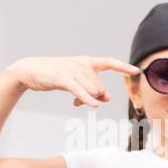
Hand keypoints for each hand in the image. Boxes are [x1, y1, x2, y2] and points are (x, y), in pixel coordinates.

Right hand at [5, 55, 139, 107]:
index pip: (109, 62)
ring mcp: (73, 70)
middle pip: (100, 88)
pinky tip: (92, 105)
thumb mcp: (76, 80)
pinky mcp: (63, 79)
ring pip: (92, 93)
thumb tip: (108, 98)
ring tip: (75, 100)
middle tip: (80, 100)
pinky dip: (87, 99)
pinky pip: (80, 91)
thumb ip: (93, 88)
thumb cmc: (55, 76)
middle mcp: (82, 64)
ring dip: (85, 101)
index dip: (123, 67)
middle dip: (94, 97)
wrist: (30, 70)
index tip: (137, 70)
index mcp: (86, 61)